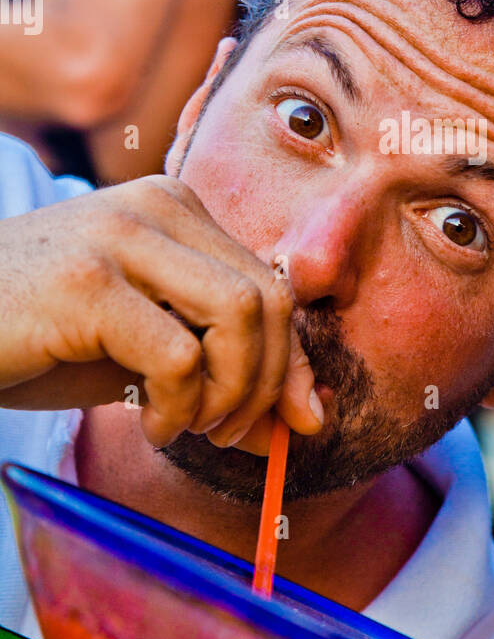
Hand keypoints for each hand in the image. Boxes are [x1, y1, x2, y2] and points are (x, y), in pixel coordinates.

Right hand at [0, 175, 321, 454]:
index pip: (271, 282)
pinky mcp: (88, 283)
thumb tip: (307, 417)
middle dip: (268, 381)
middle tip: (227, 432)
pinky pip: (180, 354)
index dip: (292, 358)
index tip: (293, 418)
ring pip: (239, 315)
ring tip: (189, 426)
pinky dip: (181, 405)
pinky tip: (150, 423)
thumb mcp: (144, 351)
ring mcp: (120, 238)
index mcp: (175, 207)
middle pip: (268, 297)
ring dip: (231, 392)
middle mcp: (156, 206)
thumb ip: (222, 368)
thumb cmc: (40, 338)